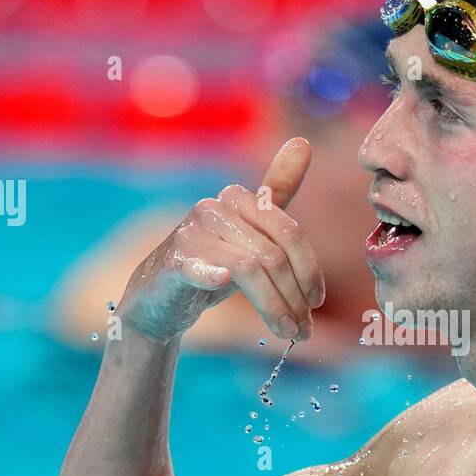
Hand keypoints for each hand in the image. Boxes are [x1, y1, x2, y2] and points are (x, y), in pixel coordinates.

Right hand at [115, 138, 324, 343]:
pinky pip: (198, 267)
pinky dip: (212, 275)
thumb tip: (304, 142)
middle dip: (294, 297)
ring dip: (274, 307)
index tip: (317, 302)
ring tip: (287, 333)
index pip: (289, 232)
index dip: (309, 270)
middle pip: (273, 255)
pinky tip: (222, 283)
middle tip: (304, 330)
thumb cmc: (213, 263)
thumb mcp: (250, 231)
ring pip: (250, 269)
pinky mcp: (172, 262)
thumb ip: (277, 192)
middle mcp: (214, 209)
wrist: (158, 299)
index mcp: (238, 199)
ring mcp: (191, 234)